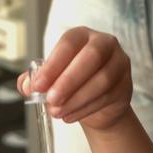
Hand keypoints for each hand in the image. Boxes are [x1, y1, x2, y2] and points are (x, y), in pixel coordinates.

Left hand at [17, 26, 132, 129]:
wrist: (96, 105)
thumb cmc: (71, 85)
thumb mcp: (50, 80)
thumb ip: (34, 80)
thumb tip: (26, 85)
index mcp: (82, 36)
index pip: (69, 43)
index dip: (53, 65)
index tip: (38, 85)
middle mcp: (104, 43)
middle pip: (91, 57)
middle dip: (68, 81)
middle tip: (50, 100)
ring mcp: (119, 63)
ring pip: (102, 79)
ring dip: (76, 99)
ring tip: (57, 112)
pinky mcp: (126, 84)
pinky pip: (107, 97)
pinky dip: (85, 109)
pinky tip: (70, 116)